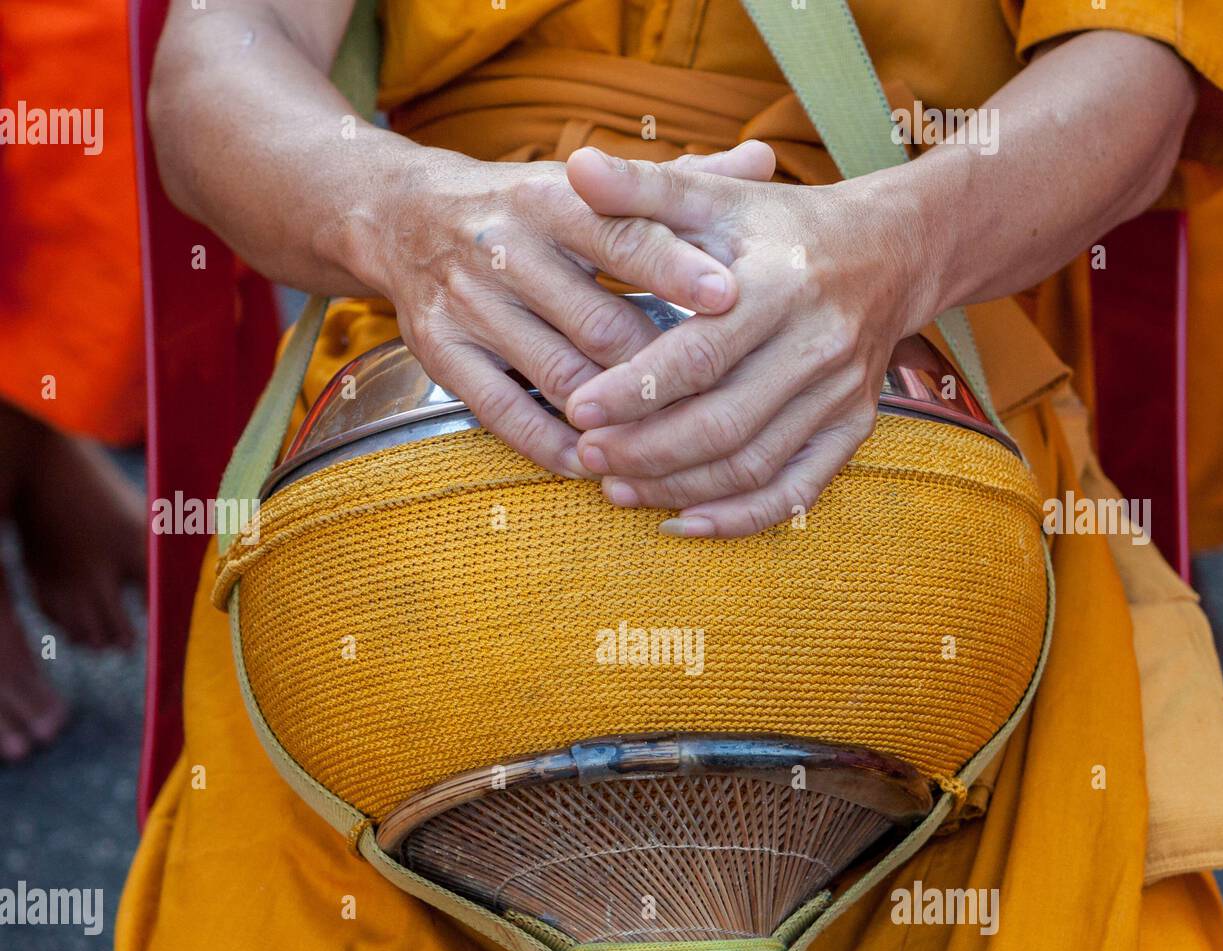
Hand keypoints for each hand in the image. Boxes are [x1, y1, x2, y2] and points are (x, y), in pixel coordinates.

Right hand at [363, 142, 775, 477]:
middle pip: (596, 321)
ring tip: (668, 444)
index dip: (675, 269)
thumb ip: (676, 184)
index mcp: (550, 197)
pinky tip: (594, 463)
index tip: (728, 297)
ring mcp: (469, 305)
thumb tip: (766, 161)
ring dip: (612, 415)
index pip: (621, 235)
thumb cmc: (528, 206)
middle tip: (715, 400)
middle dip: (656, 368)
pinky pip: (503, 412)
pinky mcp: (441, 353)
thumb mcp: (590, 184)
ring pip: (556, 374)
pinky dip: (551, 445)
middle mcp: (504, 247)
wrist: (402, 216)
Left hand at [562, 147, 934, 532]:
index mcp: (781, 287)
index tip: (576, 408)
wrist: (890, 251)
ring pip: (750, 466)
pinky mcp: (850, 431)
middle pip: (722, 423)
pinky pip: (793, 493)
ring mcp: (838, 397)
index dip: (635, 388)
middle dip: (646, 449)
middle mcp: (817, 348)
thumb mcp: (718, 194)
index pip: (699, 354)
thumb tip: (574, 167)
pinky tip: (681, 524)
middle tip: (587, 455)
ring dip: (678, 488)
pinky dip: (737, 519)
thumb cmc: (782, 225)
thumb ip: (644, 189)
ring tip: (615, 488)